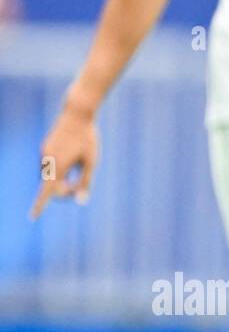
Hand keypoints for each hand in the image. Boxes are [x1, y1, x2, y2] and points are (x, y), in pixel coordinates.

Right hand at [30, 104, 98, 219]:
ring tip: (79, 167)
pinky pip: (50, 167)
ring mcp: (44, 153)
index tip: (32, 218)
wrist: (77, 113)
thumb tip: (81, 200)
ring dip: (63, 180)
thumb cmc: (88, 139)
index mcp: (58, 166)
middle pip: (52, 187)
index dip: (40, 206)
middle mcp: (46, 161)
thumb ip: (85, 182)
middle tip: (82, 186)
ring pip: (51, 177)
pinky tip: (72, 158)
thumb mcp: (91, 163)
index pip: (47, 192)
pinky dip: (60, 170)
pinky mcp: (45, 149)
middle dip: (65, 191)